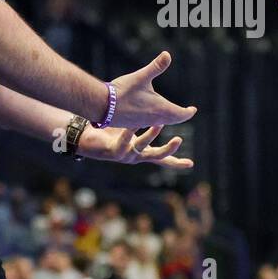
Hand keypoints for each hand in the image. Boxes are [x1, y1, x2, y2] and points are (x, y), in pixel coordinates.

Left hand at [78, 123, 193, 169]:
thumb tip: (159, 114)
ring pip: (141, 147)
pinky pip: (124, 141)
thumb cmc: (109, 135)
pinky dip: (128, 132)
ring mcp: (126, 156)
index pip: (163, 159)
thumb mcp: (132, 129)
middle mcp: (136, 157)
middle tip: (178, 140)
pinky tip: (133, 122)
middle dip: (168, 150)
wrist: (87, 140)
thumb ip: (145, 123)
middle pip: (157, 157)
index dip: (176, 162)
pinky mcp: (115, 152)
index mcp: (142, 152)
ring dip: (151, 135)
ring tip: (158, 123)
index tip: (190, 164)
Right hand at [109, 51, 196, 129]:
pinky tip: (148, 115)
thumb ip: (156, 67)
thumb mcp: (141, 77)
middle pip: (172, 120)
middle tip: (185, 113)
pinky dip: (154, 120)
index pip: (180, 114)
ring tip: (169, 113)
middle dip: (180, 116)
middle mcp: (154, 119)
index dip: (188, 112)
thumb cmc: (123, 91)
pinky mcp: (132, 124)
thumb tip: (167, 54)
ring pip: (160, 123)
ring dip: (167, 119)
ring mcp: (143, 123)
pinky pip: (148, 124)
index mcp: (160, 109)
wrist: (102, 106)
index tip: (193, 110)